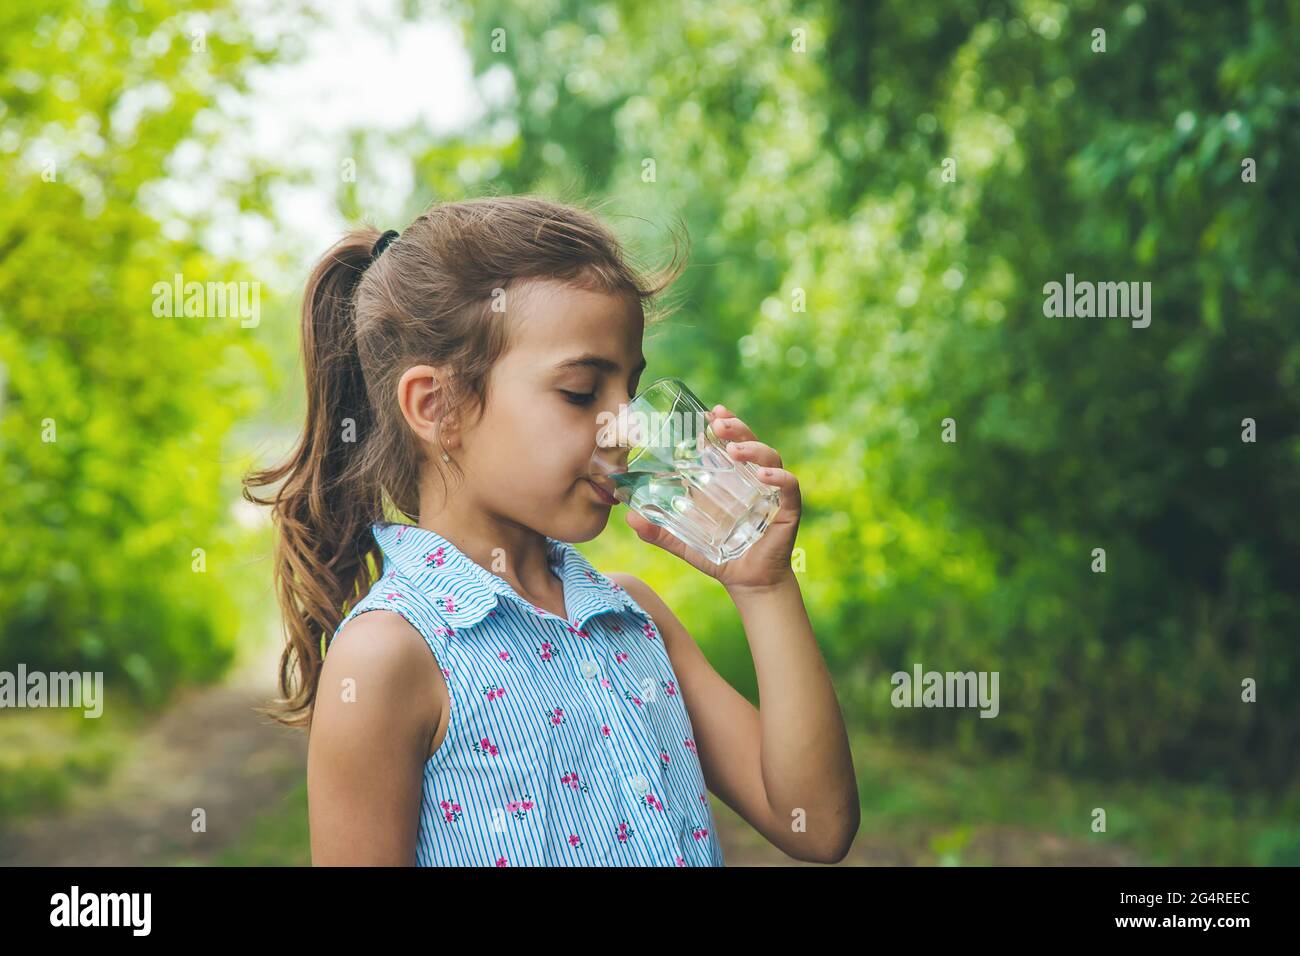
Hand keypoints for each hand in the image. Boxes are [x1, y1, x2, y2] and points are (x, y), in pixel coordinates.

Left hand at [625, 403, 800, 592]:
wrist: (747, 583)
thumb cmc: (720, 555)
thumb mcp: (684, 541)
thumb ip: (659, 531)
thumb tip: (630, 518)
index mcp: (732, 478)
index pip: (731, 440)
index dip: (724, 422)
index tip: (710, 412)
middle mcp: (755, 478)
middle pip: (750, 441)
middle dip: (736, 427)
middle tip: (718, 423)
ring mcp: (773, 491)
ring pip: (770, 457)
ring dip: (753, 448)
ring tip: (734, 450)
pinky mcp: (788, 509)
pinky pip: (789, 486)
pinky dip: (779, 477)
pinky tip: (764, 475)